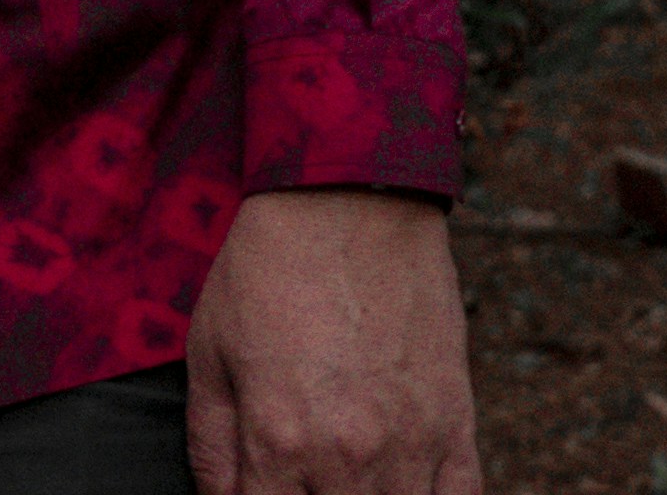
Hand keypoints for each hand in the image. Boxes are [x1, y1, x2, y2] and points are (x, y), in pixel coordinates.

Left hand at [186, 188, 477, 494]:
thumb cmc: (267, 271)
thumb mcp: (209, 353)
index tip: (256, 490)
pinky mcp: (457, 426)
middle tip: (300, 478)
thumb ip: (211, 446)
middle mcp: (350, 458)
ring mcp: (412, 447)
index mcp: (280, 442)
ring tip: (345, 478)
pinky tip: (402, 488)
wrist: (347, 202)